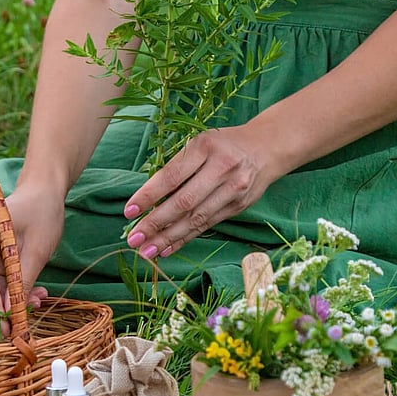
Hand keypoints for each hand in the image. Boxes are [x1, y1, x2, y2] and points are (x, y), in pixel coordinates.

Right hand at [0, 186, 60, 328]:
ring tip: (35, 300)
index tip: (10, 326)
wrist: (40, 196)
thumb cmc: (41, 216)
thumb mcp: (38, 250)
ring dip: (3, 302)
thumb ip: (22, 282)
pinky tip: (30, 292)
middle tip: (19, 325)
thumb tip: (10, 314)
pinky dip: (4, 292)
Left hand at [124, 125, 280, 258]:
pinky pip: (207, 225)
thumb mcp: (200, 144)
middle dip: (156, 223)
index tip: (129, 211)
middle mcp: (222, 168)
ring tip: (147, 251)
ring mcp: (233, 189)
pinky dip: (185, 238)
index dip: (149, 195)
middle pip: (184, 202)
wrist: (267, 148)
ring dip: (169, 238)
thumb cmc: (223, 144)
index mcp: (205, 147)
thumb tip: (147, 201)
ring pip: (196, 218)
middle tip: (134, 239)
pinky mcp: (238, 206)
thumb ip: (178, 168)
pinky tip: (168, 248)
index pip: (172, 176)